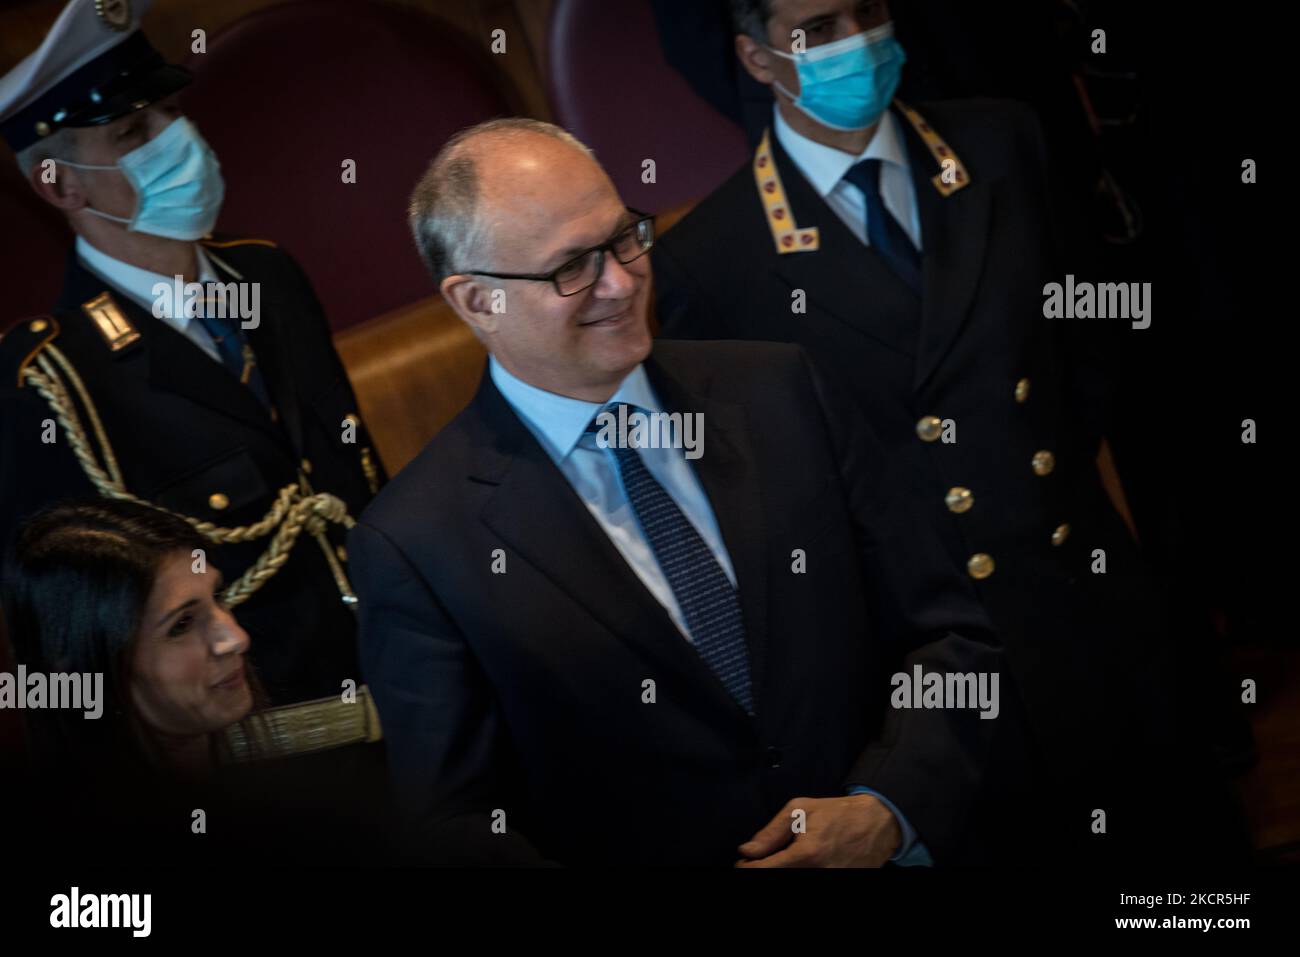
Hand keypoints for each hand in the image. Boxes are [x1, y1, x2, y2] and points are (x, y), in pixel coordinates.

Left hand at [735, 794, 901, 867]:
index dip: (748, 868)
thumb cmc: (836, 813)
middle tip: (761, 861)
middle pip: (778, 878)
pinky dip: (802, 873)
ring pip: (794, 880)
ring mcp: (833, 880)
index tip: (743, 863)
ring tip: (784, 860)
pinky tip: (801, 864)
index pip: (765, 870)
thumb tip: (747, 851)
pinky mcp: (844, 883)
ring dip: (784, 871)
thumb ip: (771, 833)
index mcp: (807, 853)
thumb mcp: (800, 810)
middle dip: (765, 870)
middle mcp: (820, 872)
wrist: (877, 823)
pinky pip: (814, 882)